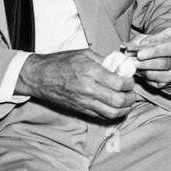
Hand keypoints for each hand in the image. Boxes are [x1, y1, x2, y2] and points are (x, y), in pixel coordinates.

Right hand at [16, 49, 134, 121]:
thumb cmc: (60, 62)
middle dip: (130, 98)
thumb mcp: (84, 54)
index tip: (130, 80)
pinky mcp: (80, 110)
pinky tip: (115, 107)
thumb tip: (120, 66)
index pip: (119, 83)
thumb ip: (103, 61)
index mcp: (91, 72)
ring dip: (124, 109)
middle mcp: (89, 89)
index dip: (129, 83)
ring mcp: (84, 102)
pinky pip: (101, 116)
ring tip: (127, 102)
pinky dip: (112, 114)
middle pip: (118, 101)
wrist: (39, 76)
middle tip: (132, 93)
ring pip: (112, 113)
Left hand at [124, 27, 170, 91]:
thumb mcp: (145, 39)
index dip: (154, 40)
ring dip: (147, 65)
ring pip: (165, 65)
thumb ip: (136, 42)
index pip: (168, 36)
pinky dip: (148, 76)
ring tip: (135, 65)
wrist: (161, 60)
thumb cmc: (152, 47)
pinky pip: (161, 78)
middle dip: (153, 52)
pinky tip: (139, 72)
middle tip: (138, 55)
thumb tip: (126, 48)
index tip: (141, 43)